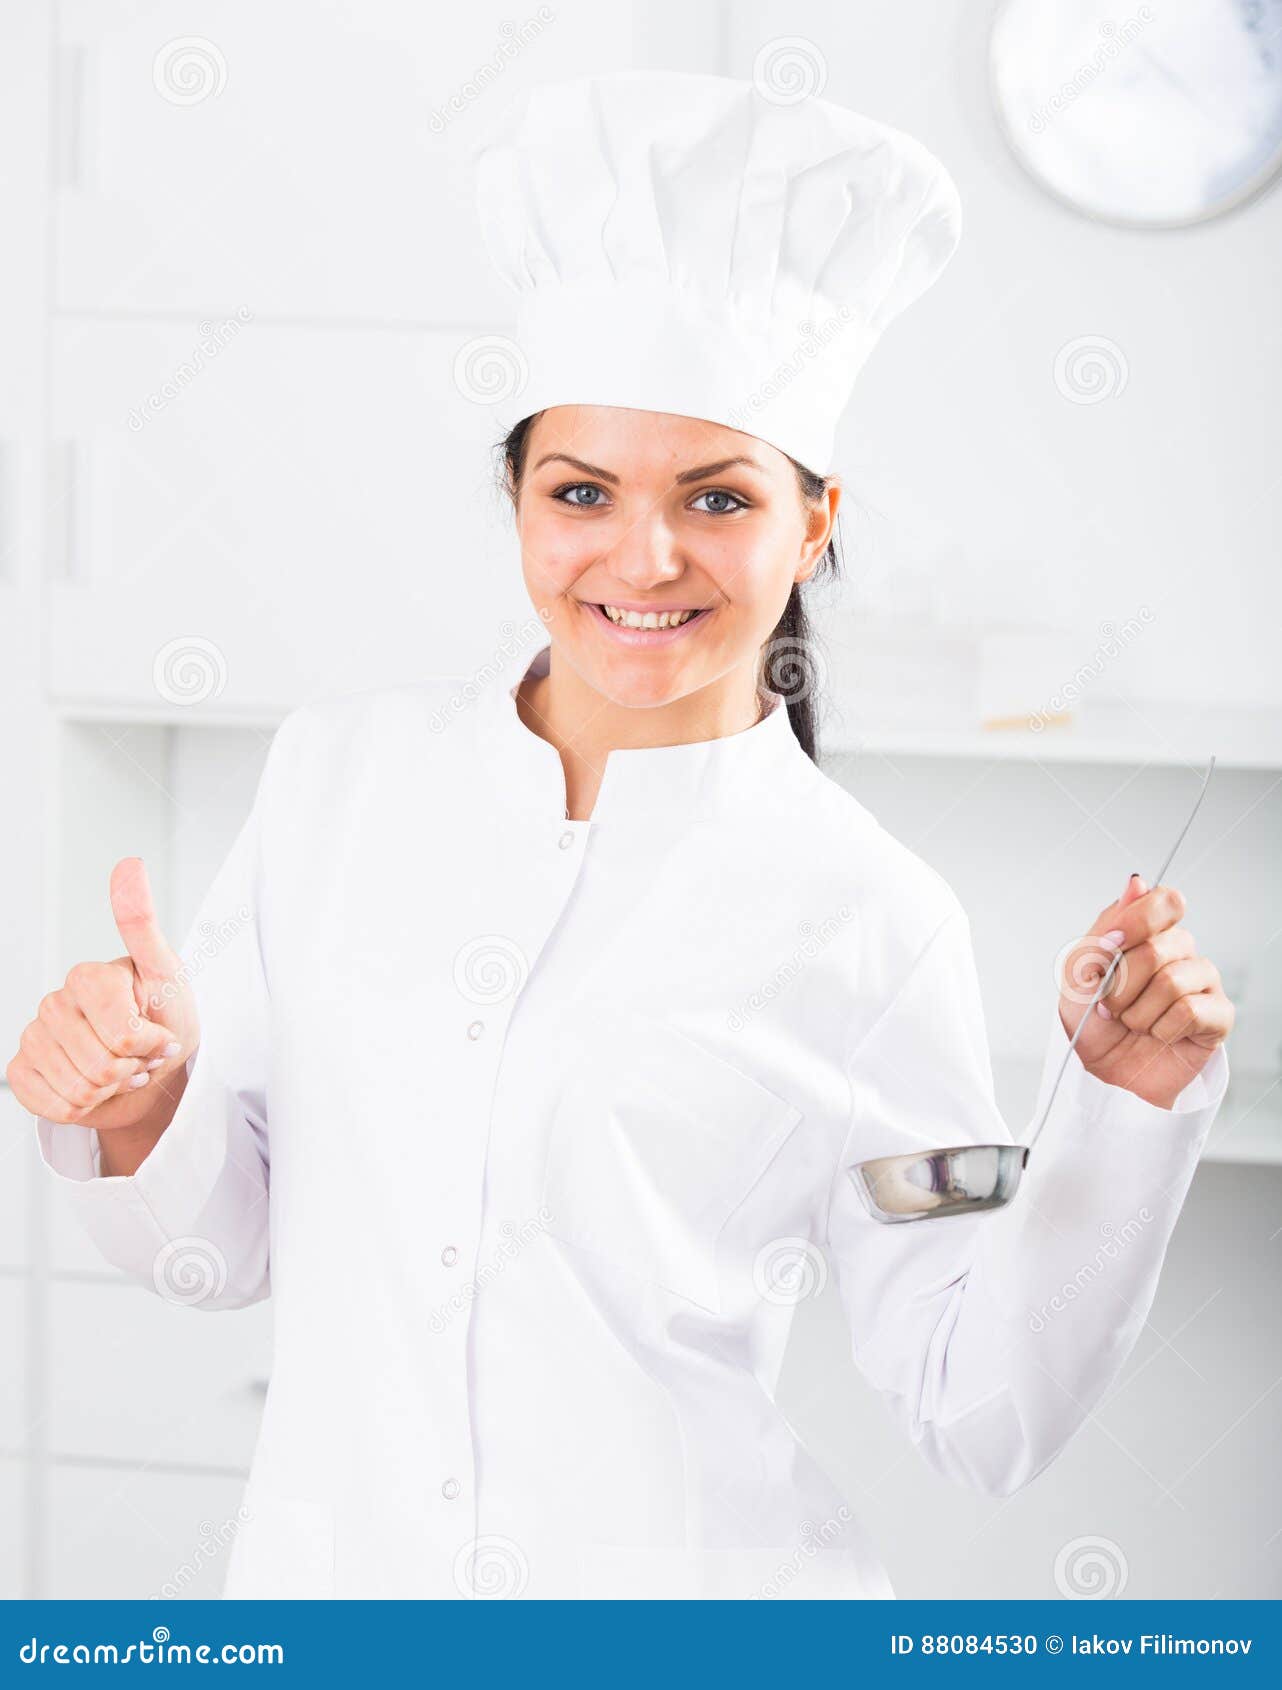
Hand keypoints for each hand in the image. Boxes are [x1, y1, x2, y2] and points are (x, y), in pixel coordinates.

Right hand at [6, 857, 199, 1133]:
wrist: (150, 1069)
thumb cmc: (164, 1017)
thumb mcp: (167, 973)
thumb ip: (142, 924)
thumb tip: (128, 863)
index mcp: (87, 977)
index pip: (123, 1032)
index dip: (150, 1045)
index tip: (161, 1036)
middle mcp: (53, 1002)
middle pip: (100, 1065)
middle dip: (131, 1071)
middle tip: (141, 1058)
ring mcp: (34, 1036)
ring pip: (77, 1089)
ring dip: (110, 1091)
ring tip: (121, 1072)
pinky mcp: (22, 1070)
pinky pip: (49, 1104)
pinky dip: (81, 1108)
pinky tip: (94, 1090)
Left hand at [1057, 874, 1233, 1109]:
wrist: (1100, 1075)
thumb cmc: (1089, 1022)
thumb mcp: (1079, 973)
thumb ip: (1107, 928)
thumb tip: (1137, 883)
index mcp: (1148, 934)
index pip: (1167, 901)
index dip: (1139, 921)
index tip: (1111, 947)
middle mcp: (1180, 952)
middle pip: (1160, 946)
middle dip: (1122, 984)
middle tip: (1109, 1006)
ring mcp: (1202, 983)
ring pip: (1173, 981)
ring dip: (1138, 1012)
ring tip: (1131, 1024)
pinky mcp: (1216, 1017)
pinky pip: (1191, 1011)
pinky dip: (1160, 1029)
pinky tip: (1156, 1036)